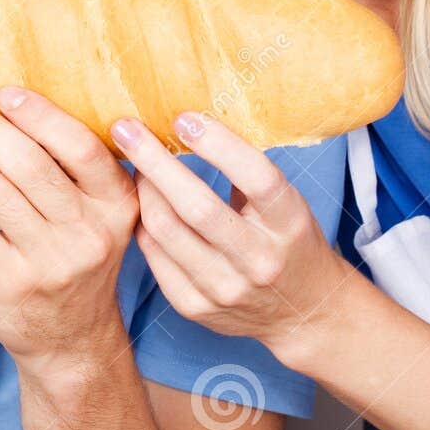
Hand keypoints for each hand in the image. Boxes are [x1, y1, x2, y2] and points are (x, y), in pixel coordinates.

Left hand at [0, 88, 137, 369]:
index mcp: (117, 204)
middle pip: (30, 164)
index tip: (6, 93)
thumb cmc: (77, 258)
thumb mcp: (100, 216)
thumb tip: (20, 103)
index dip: (41, 115)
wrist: (72, 339)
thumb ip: (77, 169)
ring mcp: (51, 261)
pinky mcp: (12, 283)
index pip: (81, 147)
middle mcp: (89, 232)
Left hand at [115, 111, 351, 364]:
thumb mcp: (288, 204)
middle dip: (154, 161)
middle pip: (197, 206)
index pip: (257, 178)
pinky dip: (143, 221)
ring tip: (132, 160)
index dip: (219, 145)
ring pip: (166, 230)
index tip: (184, 118)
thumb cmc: (290, 241)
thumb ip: (247, 171)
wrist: (303, 312)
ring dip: (143, 188)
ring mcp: (225, 289)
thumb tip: (194, 120)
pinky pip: (154, 255)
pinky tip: (140, 199)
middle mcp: (259, 260)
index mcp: (289, 224)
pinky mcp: (195, 306)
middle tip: (127, 128)